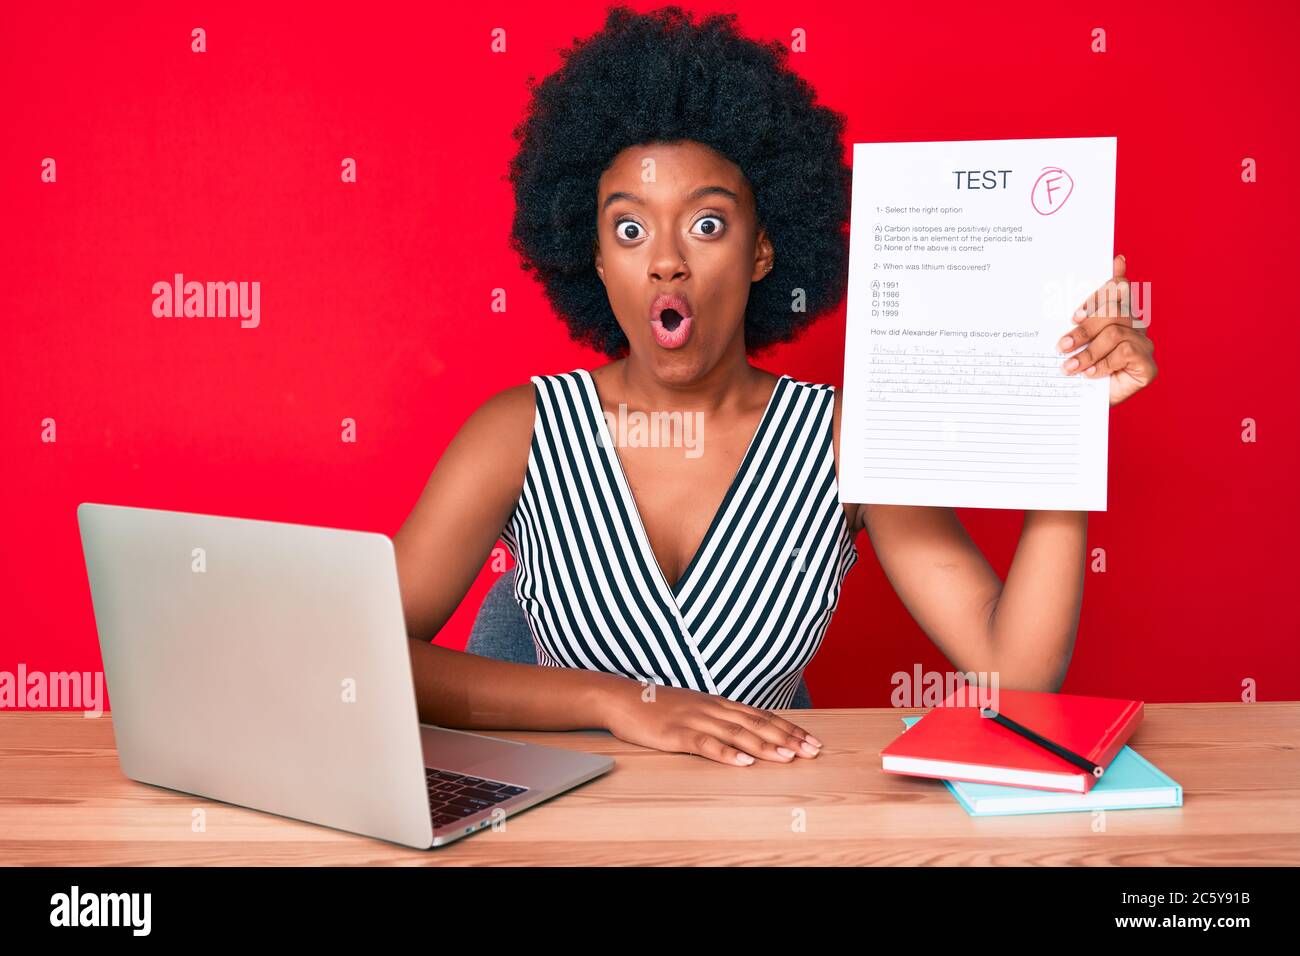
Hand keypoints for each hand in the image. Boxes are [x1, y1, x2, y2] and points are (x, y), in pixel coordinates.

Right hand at [601, 678, 822, 765]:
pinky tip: (743, 762)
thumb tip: (748, 731)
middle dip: (787, 738)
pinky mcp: (678, 733)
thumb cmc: (660, 707)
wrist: (624, 699)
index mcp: (719, 704)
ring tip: (787, 757)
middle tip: (812, 751)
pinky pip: (706, 744)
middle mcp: (713, 709)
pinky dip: (726, 753)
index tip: (811, 740)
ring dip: (765, 746)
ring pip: (737, 733)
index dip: (789, 728)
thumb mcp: (696, 708)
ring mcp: (696, 720)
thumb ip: (720, 718)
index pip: (762, 716)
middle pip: (757, 724)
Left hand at [1056, 254, 1157, 405]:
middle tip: (1062, 345)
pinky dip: (1103, 363)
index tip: (1075, 314)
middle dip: (1084, 329)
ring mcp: (1144, 344)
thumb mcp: (1075, 341)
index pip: (1118, 287)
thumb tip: (1086, 279)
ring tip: (1069, 366)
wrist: (1086, 403)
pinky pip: (1126, 352)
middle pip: (1114, 311)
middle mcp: (1135, 325)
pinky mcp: (1147, 365)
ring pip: (1115, 333)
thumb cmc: (1081, 367)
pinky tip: (1089, 373)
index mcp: (1119, 312)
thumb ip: (1080, 315)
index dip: (1100, 293)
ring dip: (1088, 351)